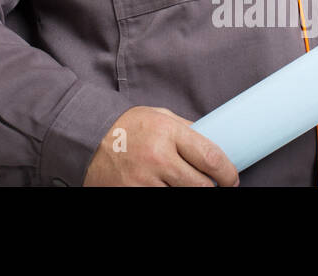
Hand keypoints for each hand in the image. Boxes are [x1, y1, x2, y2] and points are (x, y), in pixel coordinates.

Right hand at [82, 106, 239, 186]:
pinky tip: (165, 187)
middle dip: (212, 188)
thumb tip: (214, 142)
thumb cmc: (127, 127)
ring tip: (182, 184)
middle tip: (213, 186)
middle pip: (202, 186)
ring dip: (188, 192)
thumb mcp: (158, 116)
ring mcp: (144, 179)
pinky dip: (167, 195)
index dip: (228, 173)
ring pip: (184, 197)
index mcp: (167, 131)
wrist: (87, 139)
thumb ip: (185, 129)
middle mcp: (158, 156)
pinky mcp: (133, 193)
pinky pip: (162, 201)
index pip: (211, 158)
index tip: (231, 178)